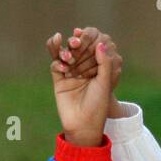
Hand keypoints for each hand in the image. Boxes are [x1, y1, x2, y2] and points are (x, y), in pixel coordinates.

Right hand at [47, 28, 121, 145]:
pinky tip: (62, 64)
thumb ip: (104, 63)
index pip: (93, 50)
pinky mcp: (59, 81)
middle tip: (76, 41)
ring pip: (64, 55)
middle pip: (78, 51)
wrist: (83, 126)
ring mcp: (70, 75)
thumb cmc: (98, 106)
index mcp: (97, 70)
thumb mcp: (105, 83)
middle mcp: (84, 71)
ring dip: (64, 49)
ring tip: (64, 44)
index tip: (88, 35)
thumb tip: (101, 43)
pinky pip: (55, 65)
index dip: (90, 41)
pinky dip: (57, 61)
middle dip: (76, 44)